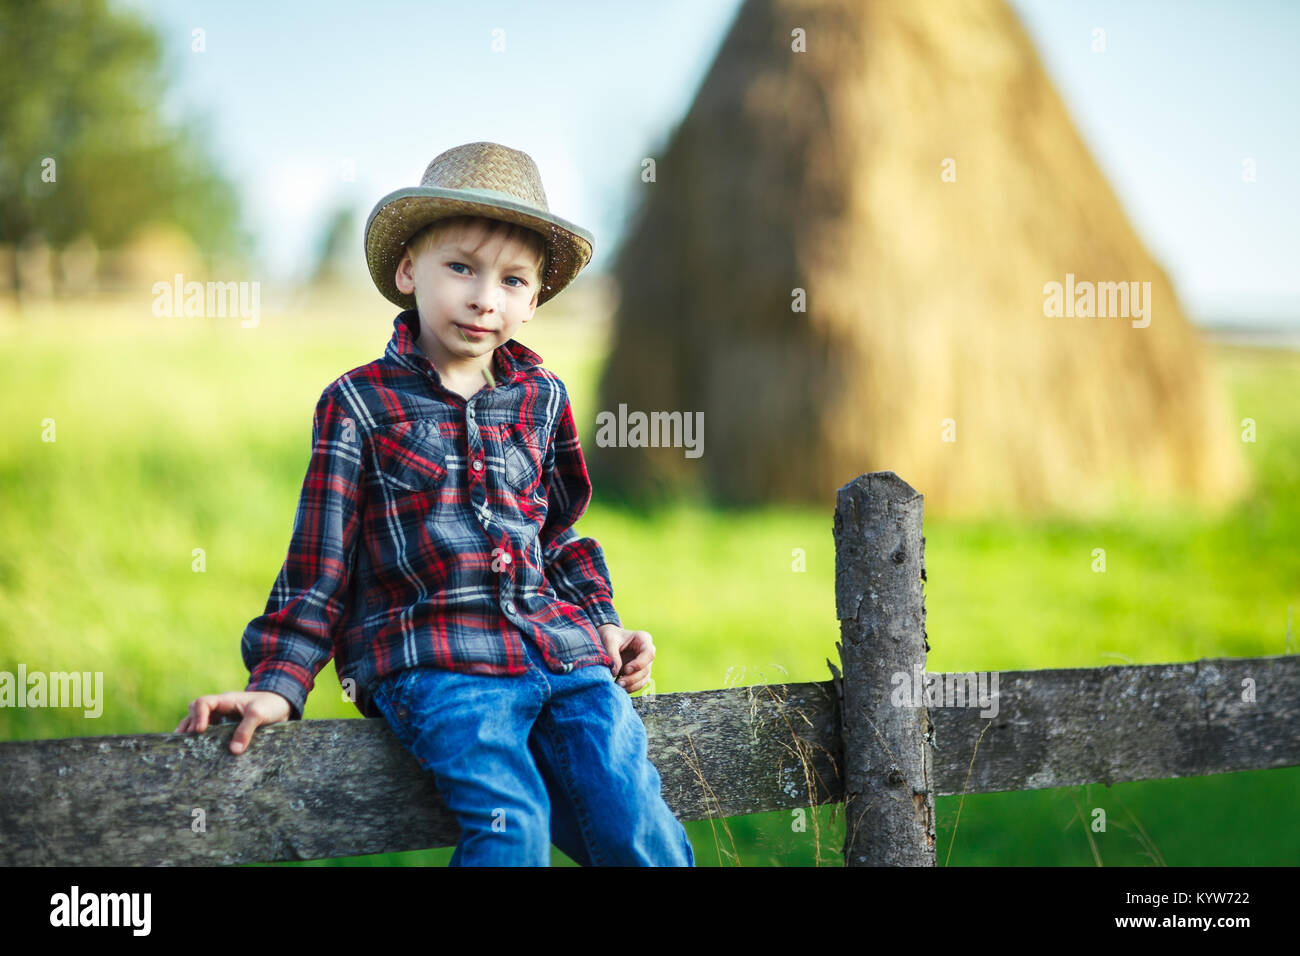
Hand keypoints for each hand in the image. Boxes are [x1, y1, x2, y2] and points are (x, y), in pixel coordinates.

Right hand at [175, 691, 291, 754]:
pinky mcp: (227, 727)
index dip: (198, 716)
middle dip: (187, 725)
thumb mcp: (259, 714)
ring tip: (182, 749)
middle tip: (184, 743)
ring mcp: (222, 717)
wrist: (282, 705)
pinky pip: (210, 731)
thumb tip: (233, 751)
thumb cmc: (270, 705)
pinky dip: (203, 739)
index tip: (200, 731)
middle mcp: (220, 708)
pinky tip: (199, 752)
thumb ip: (246, 730)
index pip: (203, 703)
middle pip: (195, 711)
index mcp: (226, 700)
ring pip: (199, 721)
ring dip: (191, 733)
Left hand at [597, 623, 654, 692]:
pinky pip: (639, 684)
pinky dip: (630, 688)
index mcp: (643, 639)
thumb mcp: (608, 640)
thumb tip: (615, 672)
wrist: (607, 640)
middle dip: (633, 678)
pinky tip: (620, 688)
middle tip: (619, 683)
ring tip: (618, 686)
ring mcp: (645, 663)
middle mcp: (646, 652)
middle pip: (646, 668)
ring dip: (632, 685)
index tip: (626, 669)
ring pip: (644, 678)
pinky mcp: (639, 673)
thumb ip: (612, 655)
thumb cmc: (609, 636)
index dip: (639, 663)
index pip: (649, 653)